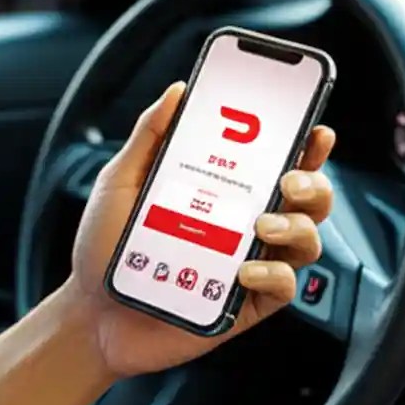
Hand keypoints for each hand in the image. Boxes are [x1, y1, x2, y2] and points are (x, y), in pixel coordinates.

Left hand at [69, 82, 336, 377]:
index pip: (279, 163)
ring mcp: (250, 265)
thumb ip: (150, 136)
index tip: (315, 130)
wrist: (90, 311)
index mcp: (225, 192)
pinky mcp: (245, 305)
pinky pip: (283, 288)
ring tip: (264, 223)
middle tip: (290, 178)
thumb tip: (177, 92)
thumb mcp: (121, 181)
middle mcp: (246, 227)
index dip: (306, 146)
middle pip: (308, 200)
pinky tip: (244, 270)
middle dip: (313, 183)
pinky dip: (272, 274)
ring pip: (306, 241)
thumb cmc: (105, 247)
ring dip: (297, 226)